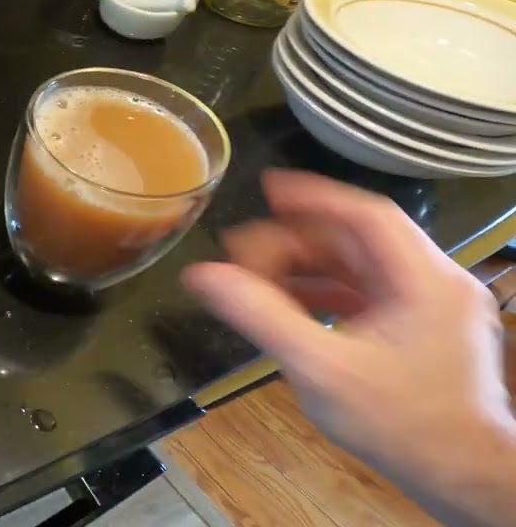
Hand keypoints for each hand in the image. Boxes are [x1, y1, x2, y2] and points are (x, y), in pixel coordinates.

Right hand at [180, 170, 512, 490]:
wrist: (465, 479)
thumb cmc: (403, 426)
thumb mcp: (320, 369)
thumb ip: (260, 315)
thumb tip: (203, 275)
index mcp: (425, 280)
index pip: (367, 215)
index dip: (313, 197)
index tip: (268, 189)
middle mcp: (439, 284)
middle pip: (360, 241)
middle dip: (298, 242)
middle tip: (243, 251)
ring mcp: (438, 309)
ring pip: (365, 269)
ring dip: (310, 269)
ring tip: (256, 278)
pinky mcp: (430, 333)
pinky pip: (374, 296)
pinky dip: (330, 295)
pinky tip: (291, 307)